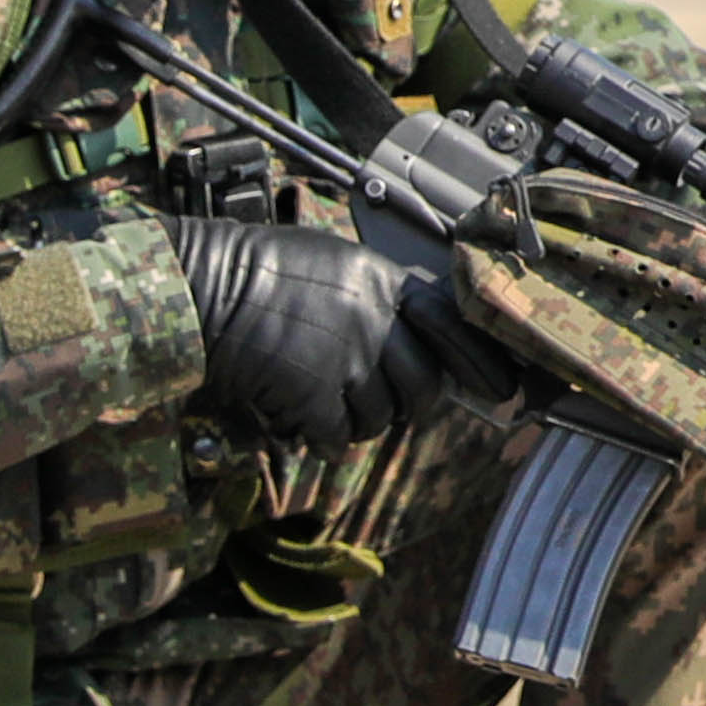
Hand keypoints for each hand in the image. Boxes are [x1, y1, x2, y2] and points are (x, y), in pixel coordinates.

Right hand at [174, 217, 481, 455]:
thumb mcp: (333, 265)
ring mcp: (345, 357)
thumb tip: (411, 338)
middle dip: (408, 405)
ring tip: (328, 408)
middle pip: (423, 384)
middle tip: (381, 406)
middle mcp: (373, 318)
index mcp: (381, 281)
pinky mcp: (312, 392)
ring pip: (381, 416)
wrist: (203, 285)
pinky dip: (325, 440)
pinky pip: (339, 436)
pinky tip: (304, 426)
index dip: (482, 362)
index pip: (452, 324)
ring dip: (360, 424)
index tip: (502, 389)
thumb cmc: (258, 272)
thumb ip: (376, 298)